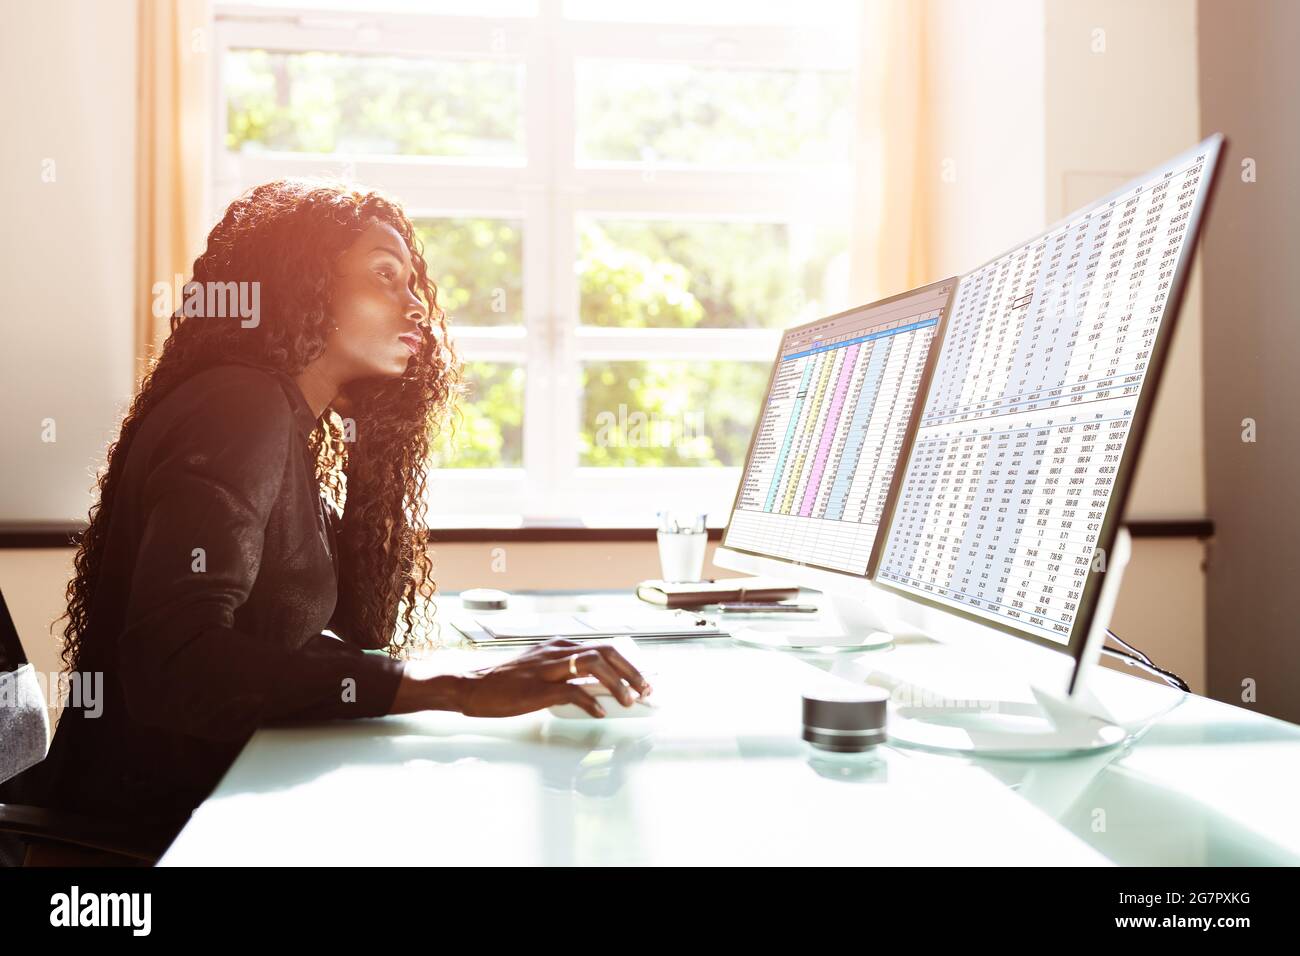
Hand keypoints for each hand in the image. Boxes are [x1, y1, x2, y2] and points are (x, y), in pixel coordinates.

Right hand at [456, 638, 652, 717]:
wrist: (472, 687)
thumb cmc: (506, 683)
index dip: (627, 662)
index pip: (602, 647)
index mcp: (558, 646)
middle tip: (646, 689)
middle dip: (630, 670)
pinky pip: (570, 692)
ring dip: (616, 683)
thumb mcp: (540, 670)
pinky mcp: (537, 688)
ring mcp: (547, 668)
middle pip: (604, 652)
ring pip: (592, 666)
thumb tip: (598, 690)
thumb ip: (566, 675)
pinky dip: (589, 701)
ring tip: (629, 700)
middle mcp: (556, 651)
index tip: (642, 679)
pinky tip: (599, 712)